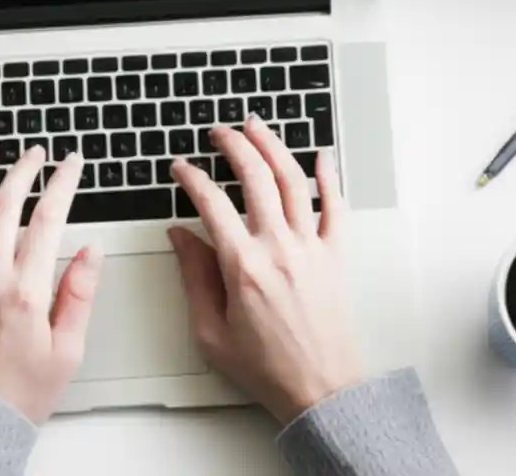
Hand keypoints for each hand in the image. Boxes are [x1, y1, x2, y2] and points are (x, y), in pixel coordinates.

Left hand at [0, 133, 103, 423]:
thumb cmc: (21, 393)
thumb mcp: (68, 350)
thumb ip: (79, 295)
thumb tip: (89, 252)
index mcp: (25, 292)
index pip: (47, 219)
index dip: (61, 184)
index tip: (71, 164)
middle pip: (4, 206)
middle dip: (23, 171)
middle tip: (35, 153)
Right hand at [169, 115, 361, 424]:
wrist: (321, 389)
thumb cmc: (268, 368)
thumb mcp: (211, 331)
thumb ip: (194, 277)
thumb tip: (180, 236)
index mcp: (243, 267)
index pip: (211, 203)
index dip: (192, 178)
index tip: (181, 168)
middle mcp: (279, 248)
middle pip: (255, 178)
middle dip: (233, 146)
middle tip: (219, 133)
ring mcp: (311, 248)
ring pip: (293, 181)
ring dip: (273, 147)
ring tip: (257, 127)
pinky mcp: (336, 256)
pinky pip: (336, 206)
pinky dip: (329, 176)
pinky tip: (321, 156)